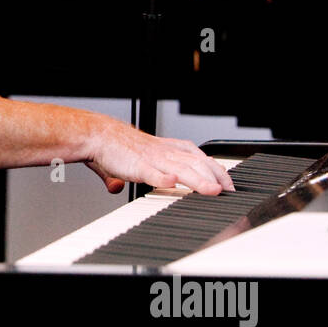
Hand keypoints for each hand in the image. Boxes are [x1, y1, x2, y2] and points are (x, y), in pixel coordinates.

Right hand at [82, 118, 234, 195]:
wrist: (98, 135)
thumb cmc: (116, 148)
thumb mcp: (134, 162)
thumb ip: (135, 176)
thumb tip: (120, 188)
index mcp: (168, 149)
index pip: (199, 158)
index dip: (216, 169)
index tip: (227, 183)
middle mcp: (165, 153)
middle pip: (197, 164)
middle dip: (216, 177)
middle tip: (229, 191)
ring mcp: (153, 160)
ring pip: (181, 170)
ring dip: (198, 181)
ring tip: (212, 191)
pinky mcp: (137, 167)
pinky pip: (153, 173)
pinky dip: (163, 178)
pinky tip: (172, 184)